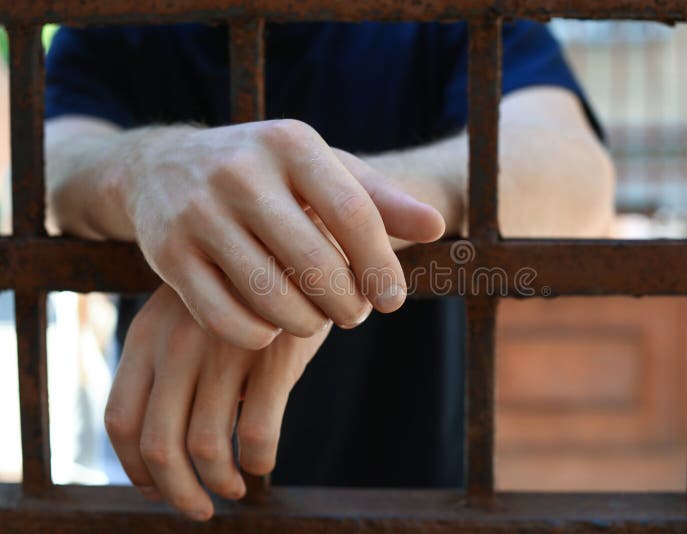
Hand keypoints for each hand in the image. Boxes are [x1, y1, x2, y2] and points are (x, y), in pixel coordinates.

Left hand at [104, 284, 330, 520]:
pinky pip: (255, 435)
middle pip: (158, 444)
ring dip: (218, 483)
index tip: (157, 485)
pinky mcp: (272, 359)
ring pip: (205, 448)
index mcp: (146, 335)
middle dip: (176, 492)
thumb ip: (168, 364)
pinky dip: (256, 463)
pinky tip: (262, 463)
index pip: (120, 419)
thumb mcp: (187, 314)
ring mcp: (224, 350)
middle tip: (198, 508)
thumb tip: (166, 445)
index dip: (134, 467)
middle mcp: (177, 345)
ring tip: (234, 489)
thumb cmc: (240, 291)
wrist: (295, 241)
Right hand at [117, 119, 443, 349]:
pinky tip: (271, 326)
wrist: (162, 166)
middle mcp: (240, 171)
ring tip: (317, 320)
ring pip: (272, 298)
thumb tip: (436, 227)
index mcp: (290, 143)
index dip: (381, 266)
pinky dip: (258, 334)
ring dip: (306, 324)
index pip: (354, 214)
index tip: (392, 300)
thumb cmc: (266, 173)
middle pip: (316, 264)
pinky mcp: (167, 253)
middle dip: (347, 305)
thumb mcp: (322, 169)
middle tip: (353, 315)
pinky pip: (224, 318)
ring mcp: (198, 213)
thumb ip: (381, 197)